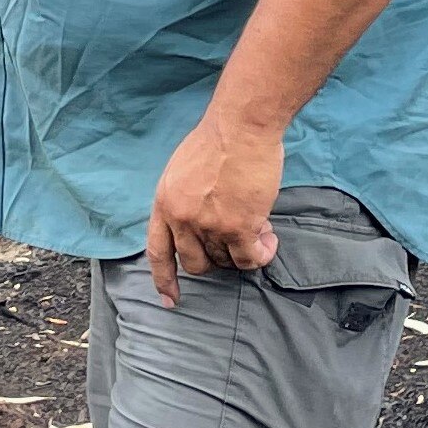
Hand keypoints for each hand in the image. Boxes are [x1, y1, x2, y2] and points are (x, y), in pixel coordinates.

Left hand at [145, 104, 284, 305]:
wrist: (241, 127)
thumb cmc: (218, 140)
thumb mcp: (182, 171)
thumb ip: (183, 201)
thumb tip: (199, 224)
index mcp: (165, 203)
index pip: (158, 252)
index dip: (164, 279)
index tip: (169, 300)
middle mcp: (182, 219)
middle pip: (195, 263)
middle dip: (217, 259)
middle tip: (237, 240)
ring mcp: (209, 226)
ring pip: (226, 261)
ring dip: (244, 251)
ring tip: (260, 228)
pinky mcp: (238, 228)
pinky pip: (250, 258)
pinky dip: (262, 254)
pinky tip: (269, 240)